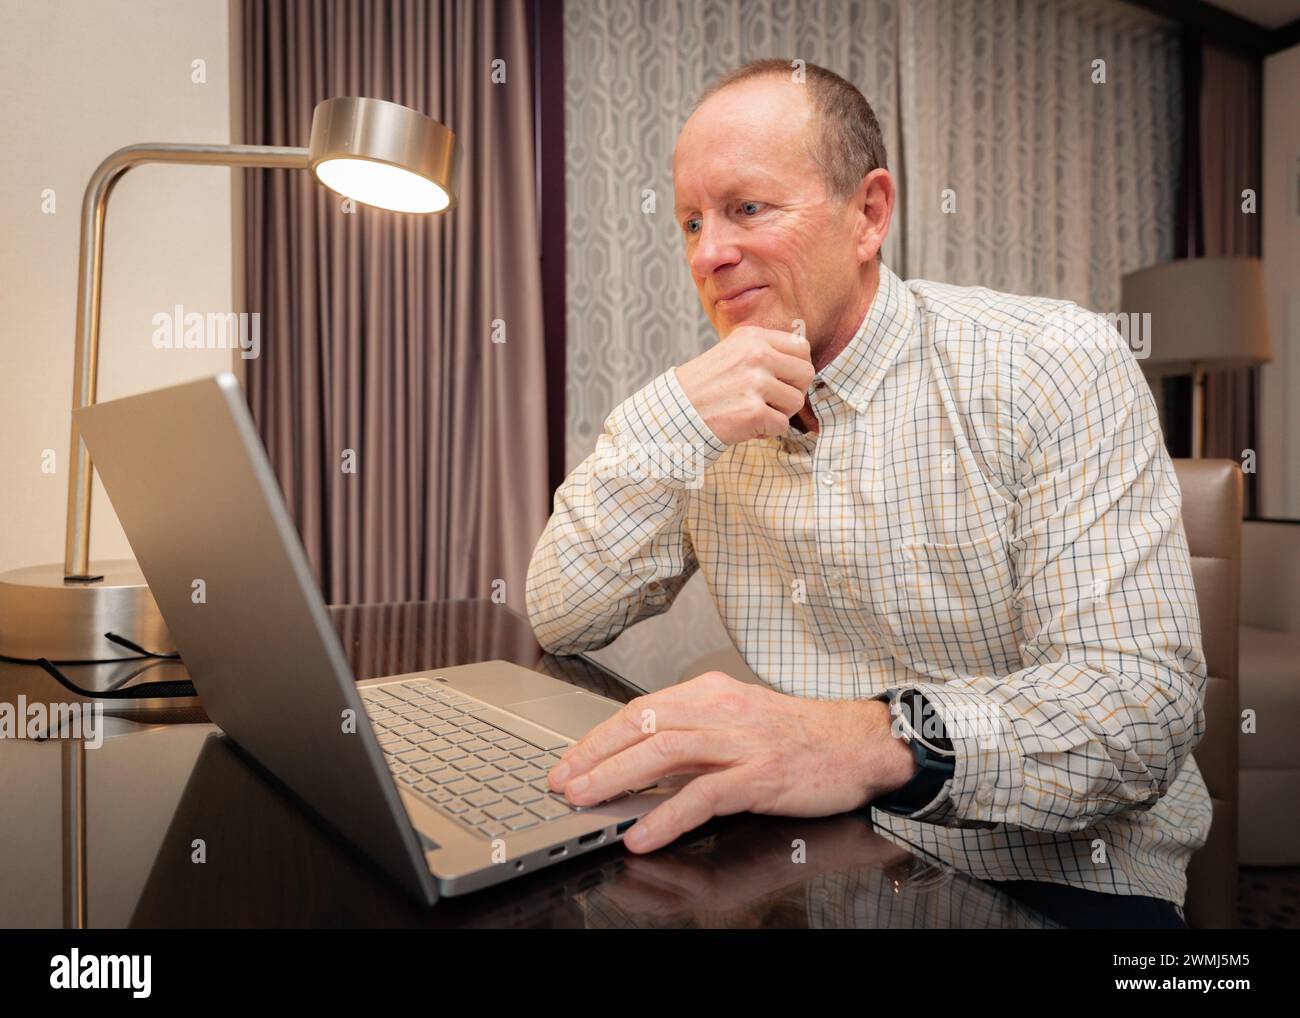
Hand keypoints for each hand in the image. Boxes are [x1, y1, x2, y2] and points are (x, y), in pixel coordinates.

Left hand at [547, 672, 918, 852]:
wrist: (859, 742)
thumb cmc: (800, 734)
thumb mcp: (739, 719)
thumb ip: (694, 732)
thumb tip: (641, 759)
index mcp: (711, 693)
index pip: (640, 710)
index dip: (599, 737)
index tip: (570, 760)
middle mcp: (720, 710)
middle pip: (642, 727)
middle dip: (594, 756)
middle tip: (562, 783)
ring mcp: (740, 742)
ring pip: (663, 753)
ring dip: (616, 779)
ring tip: (586, 801)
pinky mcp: (760, 776)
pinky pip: (703, 796)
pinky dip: (666, 816)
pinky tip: (642, 834)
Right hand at [674, 326, 814, 444]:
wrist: (676, 411)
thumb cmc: (707, 386)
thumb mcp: (733, 352)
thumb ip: (765, 350)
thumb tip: (803, 360)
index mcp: (753, 337)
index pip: (801, 347)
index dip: (796, 367)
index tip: (782, 380)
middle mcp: (756, 355)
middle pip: (806, 373)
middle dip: (793, 391)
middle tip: (771, 400)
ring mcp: (755, 383)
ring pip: (796, 402)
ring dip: (779, 413)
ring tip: (754, 412)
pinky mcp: (753, 412)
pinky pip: (782, 425)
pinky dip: (767, 431)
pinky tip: (747, 426)